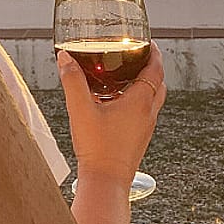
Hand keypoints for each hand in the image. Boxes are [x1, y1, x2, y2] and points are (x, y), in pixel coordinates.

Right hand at [57, 41, 165, 187]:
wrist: (105, 181)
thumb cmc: (97, 148)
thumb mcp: (80, 109)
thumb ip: (72, 80)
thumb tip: (65, 57)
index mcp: (141, 101)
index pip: (156, 68)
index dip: (153, 52)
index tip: (148, 42)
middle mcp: (149, 113)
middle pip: (158, 82)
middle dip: (150, 67)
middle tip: (135, 56)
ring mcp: (145, 127)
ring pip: (152, 99)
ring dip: (144, 85)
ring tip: (122, 78)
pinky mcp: (138, 139)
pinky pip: (143, 113)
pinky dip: (136, 102)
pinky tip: (114, 105)